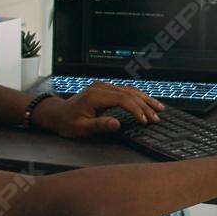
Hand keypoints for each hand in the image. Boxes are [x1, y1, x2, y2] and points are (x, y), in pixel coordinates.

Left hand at [36, 82, 162, 136]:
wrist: (57, 114)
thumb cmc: (67, 123)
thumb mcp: (81, 128)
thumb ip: (100, 125)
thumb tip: (117, 124)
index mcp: (95, 95)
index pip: (122, 99)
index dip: (136, 110)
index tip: (145, 120)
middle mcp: (101, 87)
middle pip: (129, 93)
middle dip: (145, 106)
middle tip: (157, 117)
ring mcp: (103, 86)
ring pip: (129, 90)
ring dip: (145, 99)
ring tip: (159, 108)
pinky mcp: (105, 89)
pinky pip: (125, 91)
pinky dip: (138, 97)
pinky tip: (147, 102)